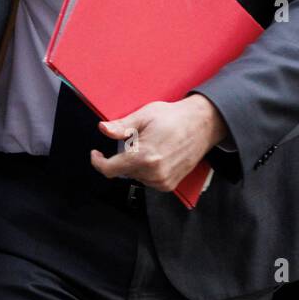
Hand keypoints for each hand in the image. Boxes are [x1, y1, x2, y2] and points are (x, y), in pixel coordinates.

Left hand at [91, 95, 227, 192]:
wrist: (202, 124)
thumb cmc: (174, 117)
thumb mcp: (145, 115)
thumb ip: (122, 126)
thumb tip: (103, 128)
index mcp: (144, 157)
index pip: (110, 169)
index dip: (98, 162)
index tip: (96, 154)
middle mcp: (153, 173)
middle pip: (123, 171)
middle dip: (123, 156)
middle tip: (137, 139)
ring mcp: (163, 181)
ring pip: (135, 176)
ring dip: (135, 164)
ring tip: (150, 145)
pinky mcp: (170, 185)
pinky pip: (148, 181)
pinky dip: (146, 170)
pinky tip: (157, 155)